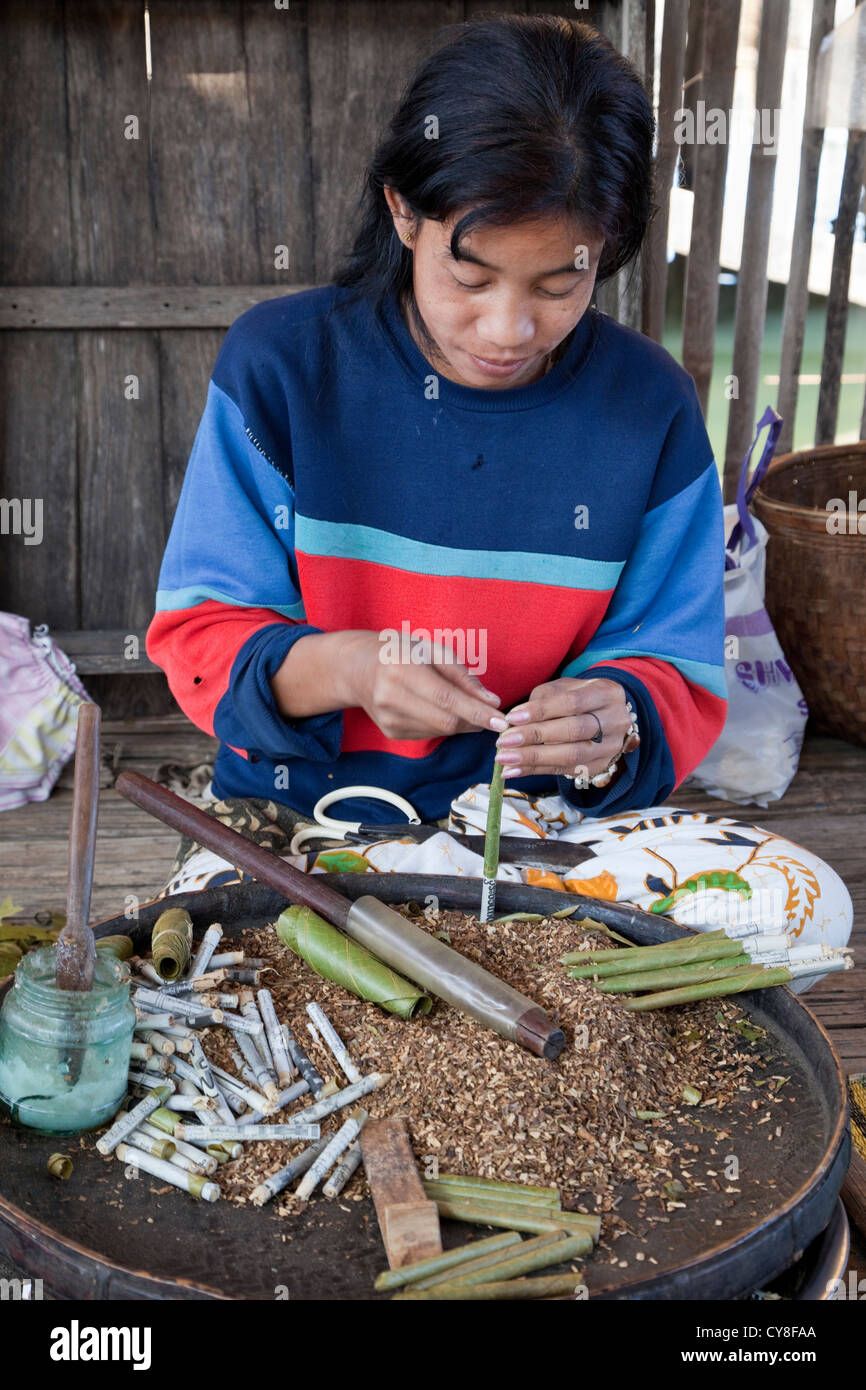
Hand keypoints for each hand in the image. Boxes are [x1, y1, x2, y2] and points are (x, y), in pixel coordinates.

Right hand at [345, 631, 508, 741]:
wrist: (358, 668)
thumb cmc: (402, 652)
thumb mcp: (432, 650)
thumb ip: (463, 675)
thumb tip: (492, 702)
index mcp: (401, 668)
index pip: (446, 698)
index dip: (477, 712)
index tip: (502, 720)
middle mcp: (390, 696)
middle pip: (446, 721)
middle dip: (476, 722)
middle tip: (496, 717)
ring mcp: (388, 718)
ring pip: (441, 731)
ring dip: (463, 724)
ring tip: (469, 708)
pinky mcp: (390, 732)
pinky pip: (430, 734)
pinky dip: (446, 725)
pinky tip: (444, 711)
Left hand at [493, 676, 638, 781]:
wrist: (605, 717)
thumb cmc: (578, 698)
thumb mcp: (563, 688)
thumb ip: (541, 700)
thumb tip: (514, 721)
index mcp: (606, 693)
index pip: (572, 702)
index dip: (541, 711)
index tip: (512, 718)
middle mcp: (615, 721)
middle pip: (573, 730)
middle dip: (535, 736)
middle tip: (504, 742)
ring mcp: (611, 747)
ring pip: (571, 755)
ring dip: (534, 758)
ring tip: (505, 759)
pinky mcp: (600, 766)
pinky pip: (565, 771)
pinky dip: (536, 771)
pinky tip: (514, 770)